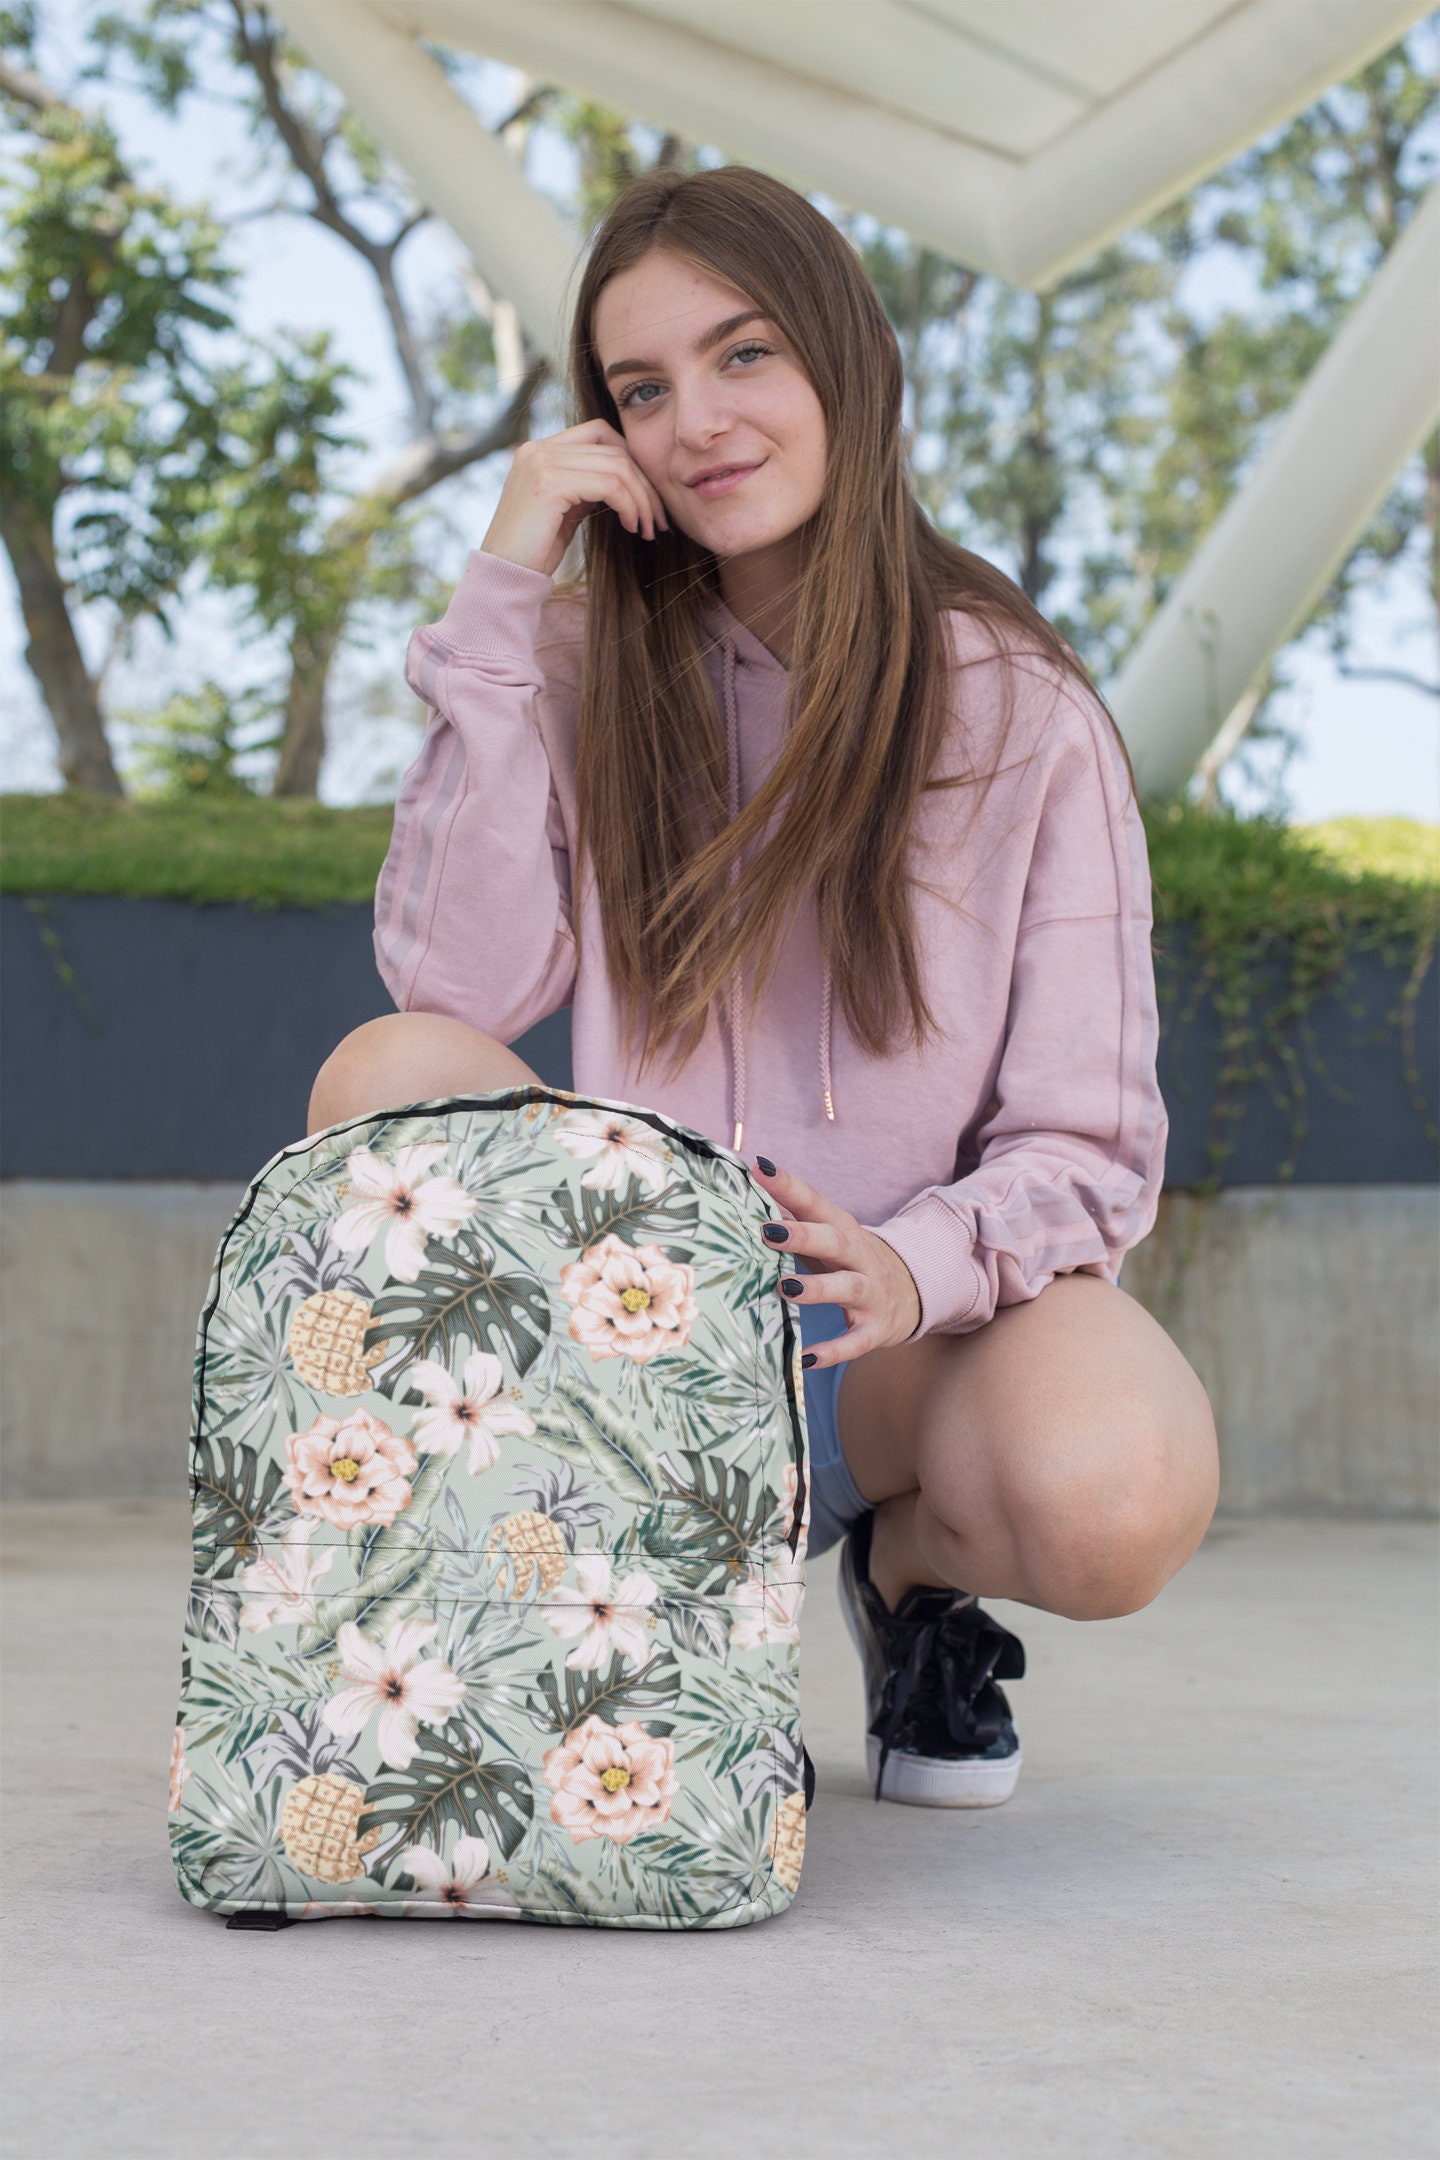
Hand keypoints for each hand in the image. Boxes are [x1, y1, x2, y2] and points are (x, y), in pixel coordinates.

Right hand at [480, 418, 669, 577]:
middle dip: (645, 485)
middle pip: (614, 449)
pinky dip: (629, 505)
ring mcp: (541, 461)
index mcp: (539, 450)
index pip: (599, 432)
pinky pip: (609, 484)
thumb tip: (625, 478)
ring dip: (642, 499)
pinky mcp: (548, 483)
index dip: (631, 460)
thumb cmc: (534, 552)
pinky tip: (631, 527)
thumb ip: (586, 485)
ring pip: (617, 465)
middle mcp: (537, 448)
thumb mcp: (564, 510)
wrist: (504, 577)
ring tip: (648, 528)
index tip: (646, 497)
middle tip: (659, 519)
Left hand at [751, 1156, 921, 1366]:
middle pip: (835, 1241)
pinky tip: (806, 1360)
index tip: (759, 1169)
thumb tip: (746, 1190)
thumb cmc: (850, 1261)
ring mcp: (870, 1293)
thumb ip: (793, 1217)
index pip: (814, 1202)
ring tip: (786, 1287)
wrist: (913, 1295)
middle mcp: (859, 1257)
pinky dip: (832, 1351)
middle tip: (767, 1231)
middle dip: (803, 1235)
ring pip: (848, 1287)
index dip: (788, 1185)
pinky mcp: (875, 1329)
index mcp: (843, 1230)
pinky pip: (855, 1342)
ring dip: (818, 1288)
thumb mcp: (829, 1236)